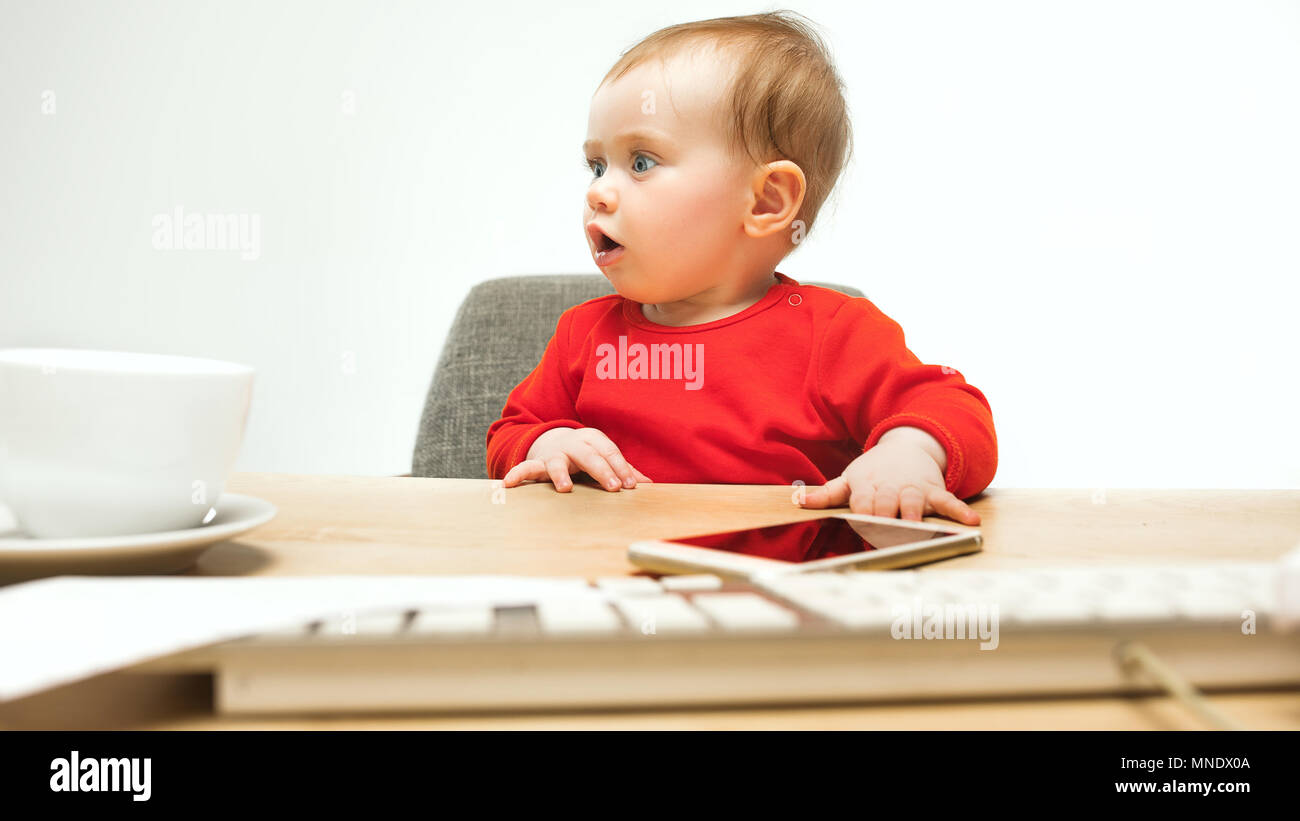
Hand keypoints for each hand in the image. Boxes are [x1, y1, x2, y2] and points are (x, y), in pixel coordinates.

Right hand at [501, 427, 651, 491]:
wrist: (551, 439)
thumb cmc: (585, 453)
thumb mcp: (604, 456)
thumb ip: (624, 470)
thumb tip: (650, 485)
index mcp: (593, 439)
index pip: (610, 452)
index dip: (621, 467)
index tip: (631, 485)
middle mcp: (574, 443)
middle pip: (589, 456)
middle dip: (602, 470)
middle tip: (613, 487)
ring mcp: (554, 453)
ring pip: (558, 462)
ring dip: (560, 475)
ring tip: (564, 488)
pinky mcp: (536, 463)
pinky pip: (526, 468)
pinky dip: (517, 475)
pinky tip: (508, 485)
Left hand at [798, 434, 979, 524]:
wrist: (906, 447)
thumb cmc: (873, 471)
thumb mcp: (849, 479)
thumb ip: (826, 494)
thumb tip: (797, 501)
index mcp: (867, 487)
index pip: (862, 506)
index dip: (863, 518)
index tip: (863, 532)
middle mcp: (890, 488)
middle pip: (887, 506)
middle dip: (887, 522)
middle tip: (888, 540)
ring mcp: (913, 489)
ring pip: (914, 504)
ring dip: (916, 518)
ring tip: (918, 533)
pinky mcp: (933, 490)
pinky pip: (948, 501)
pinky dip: (959, 511)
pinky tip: (971, 523)